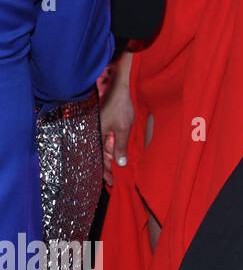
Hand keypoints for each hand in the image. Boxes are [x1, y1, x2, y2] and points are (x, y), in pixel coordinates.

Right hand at [100, 54, 134, 185]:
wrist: (120, 88)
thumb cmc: (120, 106)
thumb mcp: (123, 129)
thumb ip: (120, 146)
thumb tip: (119, 164)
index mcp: (94, 136)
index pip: (98, 159)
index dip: (104, 171)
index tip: (111, 181)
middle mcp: (92, 133)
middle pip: (98, 156)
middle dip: (106, 168)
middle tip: (112, 180)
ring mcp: (96, 129)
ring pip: (101, 149)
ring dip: (108, 159)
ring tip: (114, 171)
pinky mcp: (101, 124)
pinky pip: (103, 141)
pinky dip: (110, 149)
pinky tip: (114, 155)